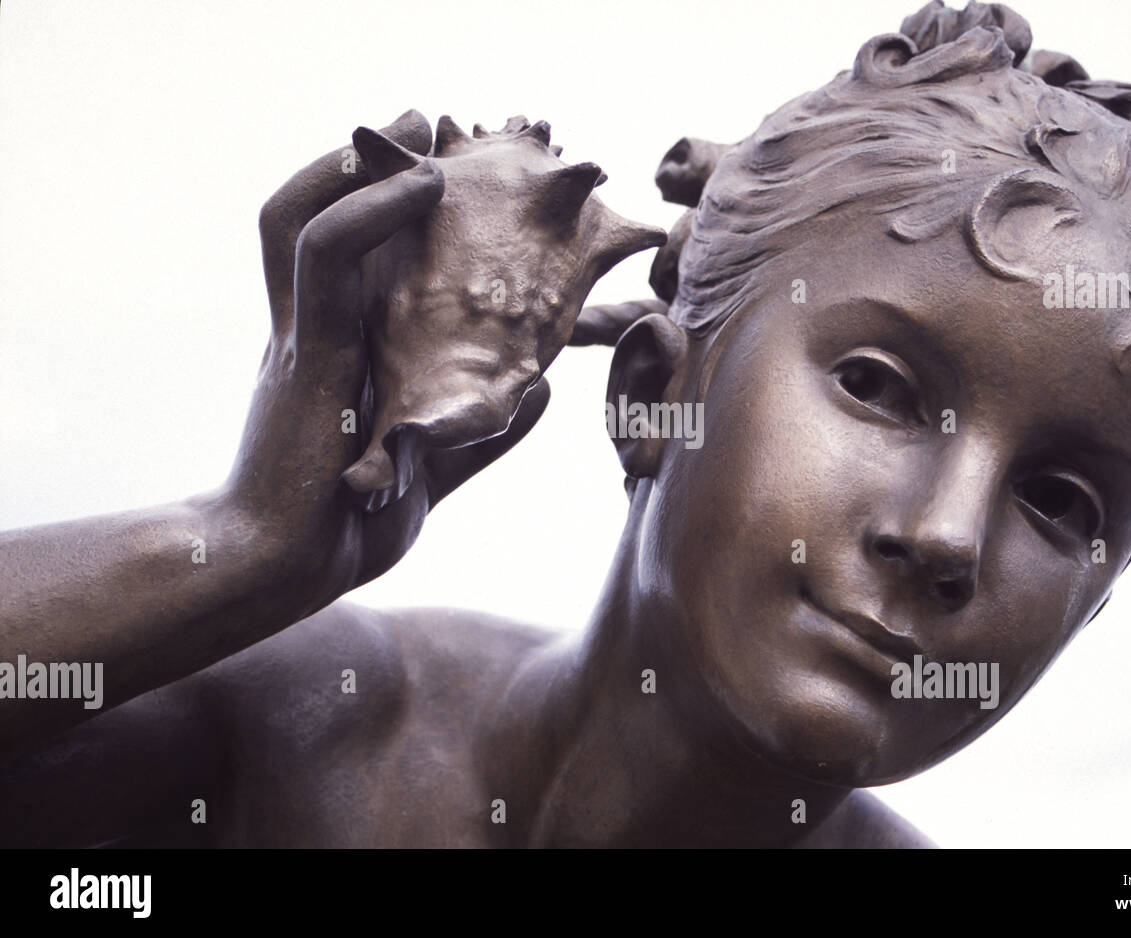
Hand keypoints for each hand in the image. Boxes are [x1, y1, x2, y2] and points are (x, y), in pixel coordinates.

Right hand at [227, 112, 551, 605]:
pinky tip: (423, 188)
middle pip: (310, 216)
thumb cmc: (340, 530)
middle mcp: (309, 333)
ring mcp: (301, 338)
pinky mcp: (306, 353)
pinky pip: (324, 254)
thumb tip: (539, 389)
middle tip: (422, 130)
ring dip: (361, 167)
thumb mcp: (427, 469)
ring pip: (305, 217)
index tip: (430, 178)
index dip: (373, 209)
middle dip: (362, 166)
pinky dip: (368, 209)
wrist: (280, 574)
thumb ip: (476, 432)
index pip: (340, 257)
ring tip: (421, 136)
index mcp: (331, 354)